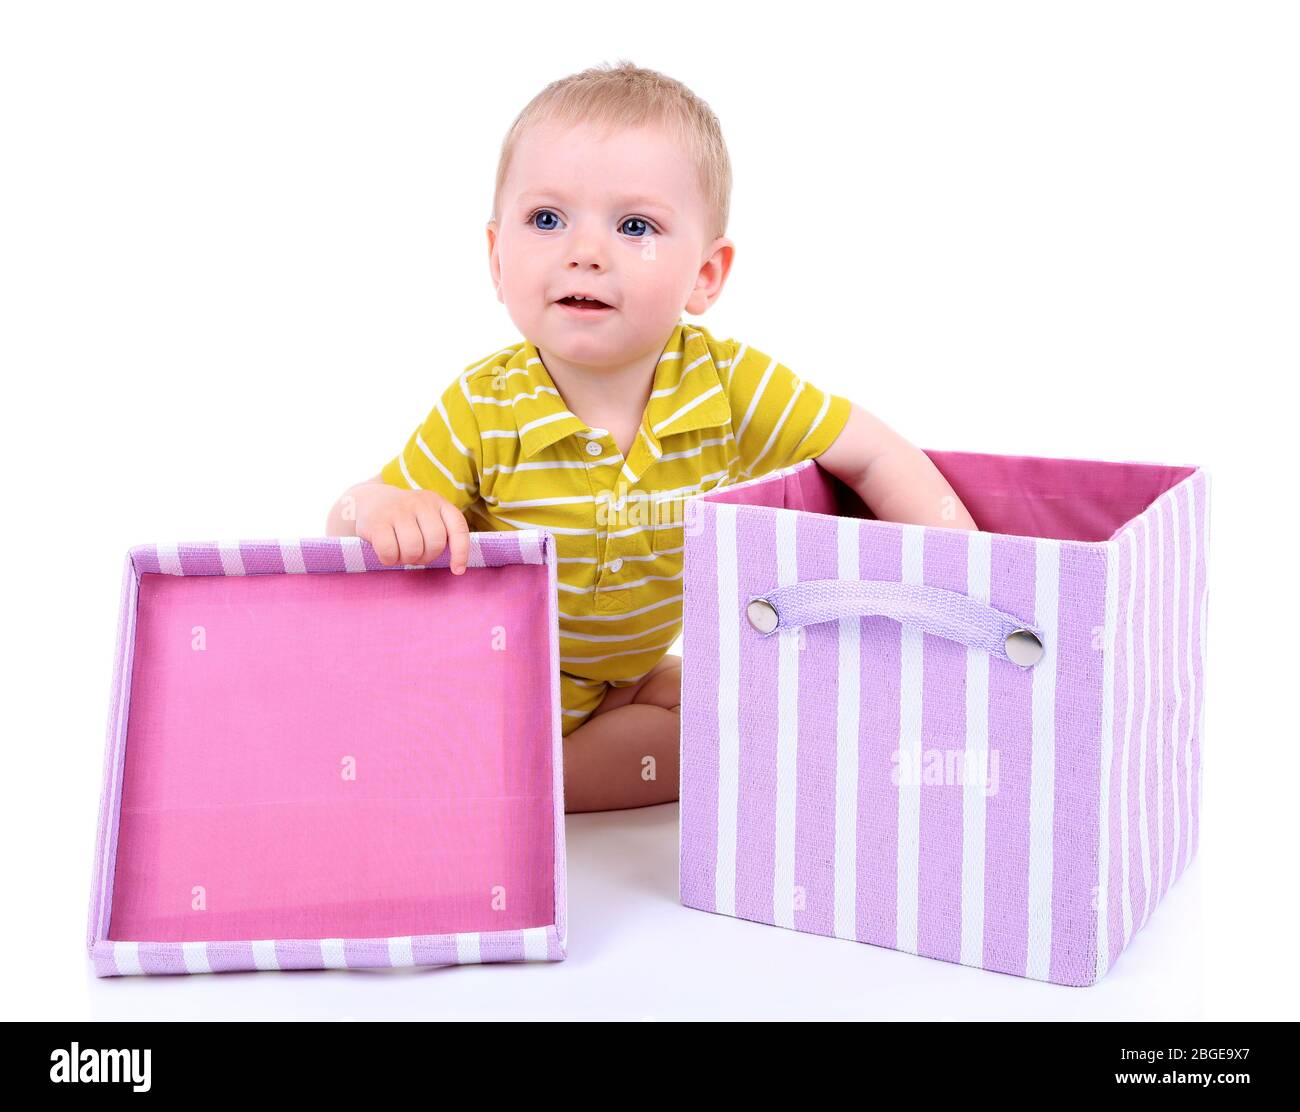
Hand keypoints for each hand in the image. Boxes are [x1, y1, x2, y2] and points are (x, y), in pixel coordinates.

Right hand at [354, 485, 470, 572]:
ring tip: (400, 553)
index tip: (457, 570)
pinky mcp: (377, 521)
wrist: (369, 501)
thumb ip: (442, 533)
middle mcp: (420, 502)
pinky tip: (386, 553)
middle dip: (426, 557)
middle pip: (435, 543)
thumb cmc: (405, 518)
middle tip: (415, 555)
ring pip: (413, 549)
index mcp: (438, 502)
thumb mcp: (427, 516)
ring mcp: (397, 510)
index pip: (458, 528)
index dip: (461, 552)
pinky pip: (389, 551)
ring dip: (406, 559)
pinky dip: (389, 559)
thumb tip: (456, 566)